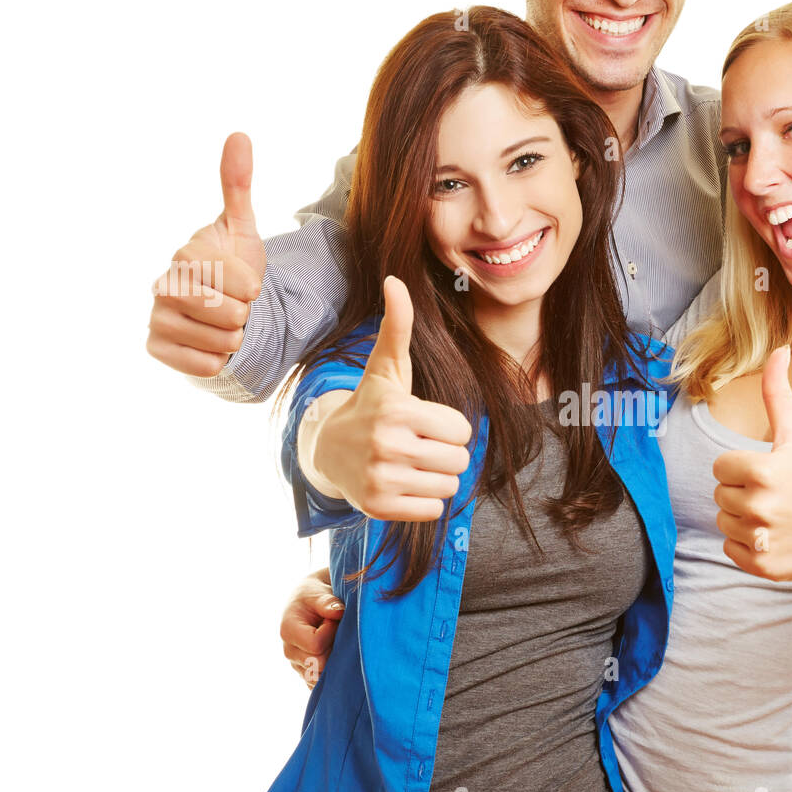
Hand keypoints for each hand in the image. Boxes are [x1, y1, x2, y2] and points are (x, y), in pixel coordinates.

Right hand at [147, 132, 267, 376]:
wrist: (222, 312)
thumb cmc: (234, 269)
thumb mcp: (243, 229)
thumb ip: (238, 186)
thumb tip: (238, 135)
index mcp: (186, 255)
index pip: (239, 283)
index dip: (253, 289)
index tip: (249, 286)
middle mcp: (162, 284)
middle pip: (226, 313)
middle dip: (243, 314)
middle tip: (236, 308)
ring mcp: (156, 316)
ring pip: (220, 341)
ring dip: (233, 339)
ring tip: (225, 325)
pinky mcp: (156, 348)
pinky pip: (203, 365)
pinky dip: (217, 361)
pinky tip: (212, 346)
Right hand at [281, 569, 343, 687]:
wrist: (310, 604)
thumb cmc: (313, 596)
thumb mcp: (318, 593)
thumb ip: (327, 602)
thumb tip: (338, 611)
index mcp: (288, 632)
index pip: (315, 645)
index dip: (331, 632)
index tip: (333, 618)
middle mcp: (290, 652)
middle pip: (320, 664)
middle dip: (334, 647)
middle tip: (337, 629)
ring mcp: (298, 666)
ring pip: (322, 676)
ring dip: (334, 659)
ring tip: (334, 640)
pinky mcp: (307, 674)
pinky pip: (322, 683)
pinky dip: (332, 672)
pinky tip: (336, 654)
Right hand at [311, 275, 472, 520]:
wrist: (328, 450)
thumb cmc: (371, 406)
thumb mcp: (387, 368)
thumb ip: (398, 327)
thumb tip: (395, 280)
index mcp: (397, 410)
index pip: (462, 430)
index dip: (449, 427)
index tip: (423, 423)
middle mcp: (387, 445)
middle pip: (460, 460)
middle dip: (445, 454)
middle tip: (419, 446)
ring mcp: (381, 479)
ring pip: (450, 487)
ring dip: (437, 479)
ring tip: (411, 465)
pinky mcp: (378, 508)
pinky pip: (434, 512)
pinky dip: (425, 503)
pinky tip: (403, 485)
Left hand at [712, 347, 791, 579]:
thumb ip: (777, 392)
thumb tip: (776, 348)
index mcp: (763, 472)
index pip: (720, 467)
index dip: (744, 466)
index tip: (771, 471)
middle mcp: (760, 507)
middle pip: (721, 494)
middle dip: (745, 491)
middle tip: (781, 494)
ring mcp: (762, 540)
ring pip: (724, 521)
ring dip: (744, 518)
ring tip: (779, 514)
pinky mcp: (765, 567)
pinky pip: (730, 549)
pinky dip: (747, 544)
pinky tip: (777, 535)